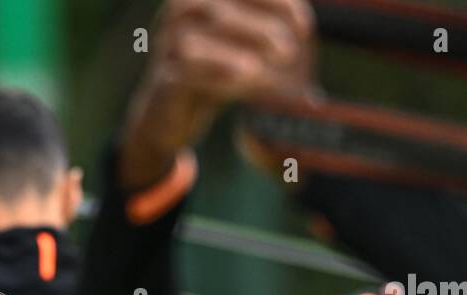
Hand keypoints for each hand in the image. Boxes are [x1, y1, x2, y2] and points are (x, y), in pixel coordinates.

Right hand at [119, 0, 317, 190]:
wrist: (171, 111)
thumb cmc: (215, 68)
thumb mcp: (245, 41)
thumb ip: (271, 24)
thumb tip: (302, 25)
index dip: (274, 2)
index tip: (305, 25)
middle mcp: (179, 13)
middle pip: (216, 10)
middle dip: (257, 29)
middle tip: (287, 52)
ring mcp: (166, 47)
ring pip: (193, 43)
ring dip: (231, 56)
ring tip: (259, 70)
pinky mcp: (162, 81)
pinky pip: (182, 77)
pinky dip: (213, 80)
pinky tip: (239, 85)